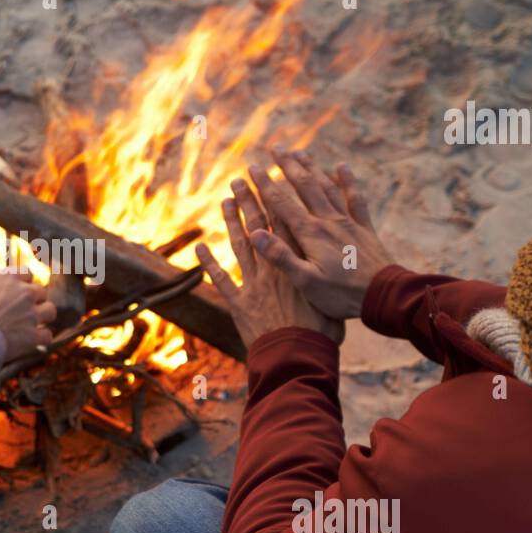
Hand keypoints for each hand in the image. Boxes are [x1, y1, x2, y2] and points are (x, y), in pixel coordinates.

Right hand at [0, 255, 55, 358]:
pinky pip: (47, 335)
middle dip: (35, 299)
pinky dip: (41, 338)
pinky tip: (34, 340)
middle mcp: (25, 294)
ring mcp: (31, 315)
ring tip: (34, 322)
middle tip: (24, 307)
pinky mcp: (33, 336)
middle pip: (41, 291)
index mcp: (10, 278)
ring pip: (50, 311)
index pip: (26, 272)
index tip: (16, 288)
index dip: (22, 281)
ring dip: (43, 316)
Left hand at [195, 184, 343, 348]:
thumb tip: (332, 254)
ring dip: (231, 222)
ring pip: (239, 246)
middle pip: (259, 226)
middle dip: (249, 200)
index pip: (284, 222)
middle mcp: (272, 268)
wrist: (296, 355)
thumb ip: (325, 272)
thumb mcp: (330, 296)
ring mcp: (253, 284)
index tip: (267, 177)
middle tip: (240, 179)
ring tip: (225, 201)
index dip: (275, 198)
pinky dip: (208, 263)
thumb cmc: (321, 330)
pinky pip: (221, 279)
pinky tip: (199, 247)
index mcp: (296, 263)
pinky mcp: (239, 303)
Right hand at [247, 152, 393, 319]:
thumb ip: (281, 256)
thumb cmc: (342, 294)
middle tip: (275, 148)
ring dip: (312, 168)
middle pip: (305, 186)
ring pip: (326, 187)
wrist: (384, 296)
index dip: (265, 184)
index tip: (252, 167)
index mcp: (311, 233)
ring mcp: (348, 222)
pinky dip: (347, 181)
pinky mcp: (364, 228)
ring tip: (300, 152)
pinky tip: (341, 167)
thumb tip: (254, 234)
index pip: (282, 203)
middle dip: (288, 166)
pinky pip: (355, 198)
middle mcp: (328, 221)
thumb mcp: (306, 282)